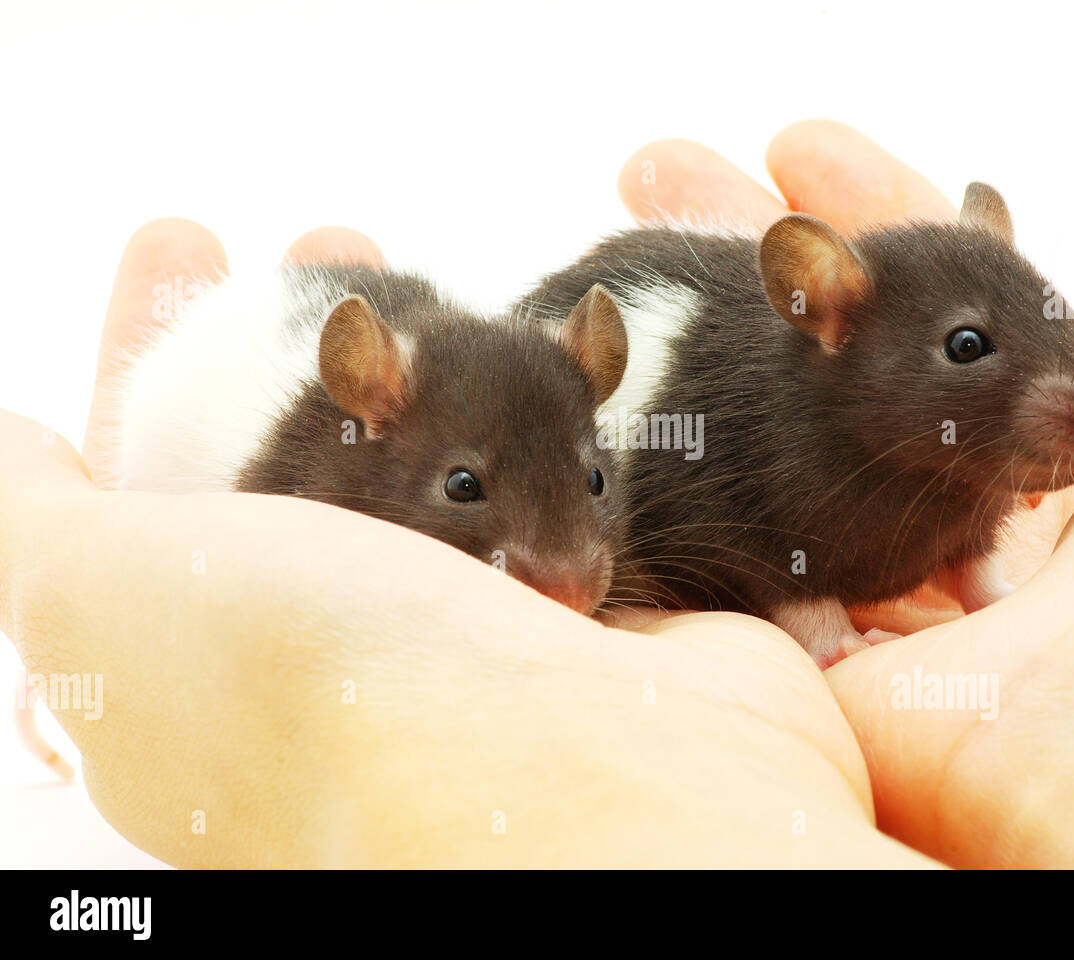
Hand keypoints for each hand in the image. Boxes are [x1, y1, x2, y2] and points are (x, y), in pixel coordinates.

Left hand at [2, 219, 928, 866]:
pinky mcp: (571, 611)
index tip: (177, 238)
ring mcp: (463, 629)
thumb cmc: (311, 684)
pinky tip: (558, 332)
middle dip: (305, 334)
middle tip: (333, 235)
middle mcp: (334, 645)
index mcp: (200, 647)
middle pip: (304, 454)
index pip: (150, 473)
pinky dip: (547, 403)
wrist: (562, 774)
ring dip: (432, 353)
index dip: (147, 352)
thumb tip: (7, 444)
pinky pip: (549, 481)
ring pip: (437, 460)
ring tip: (431, 262)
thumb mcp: (99, 590)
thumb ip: (33, 515)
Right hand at [621, 120, 1073, 865]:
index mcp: (1021, 435)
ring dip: (670, 357)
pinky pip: (701, 558)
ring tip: (595, 269)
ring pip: (741, 442)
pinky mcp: (791, 642)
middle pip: (806, 355)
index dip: (856, 213)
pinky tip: (595, 386)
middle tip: (656, 174)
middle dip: (735, 262)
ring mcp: (851, 574)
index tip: (790, 153)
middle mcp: (927, 492)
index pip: (914, 300)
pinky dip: (649, 478)